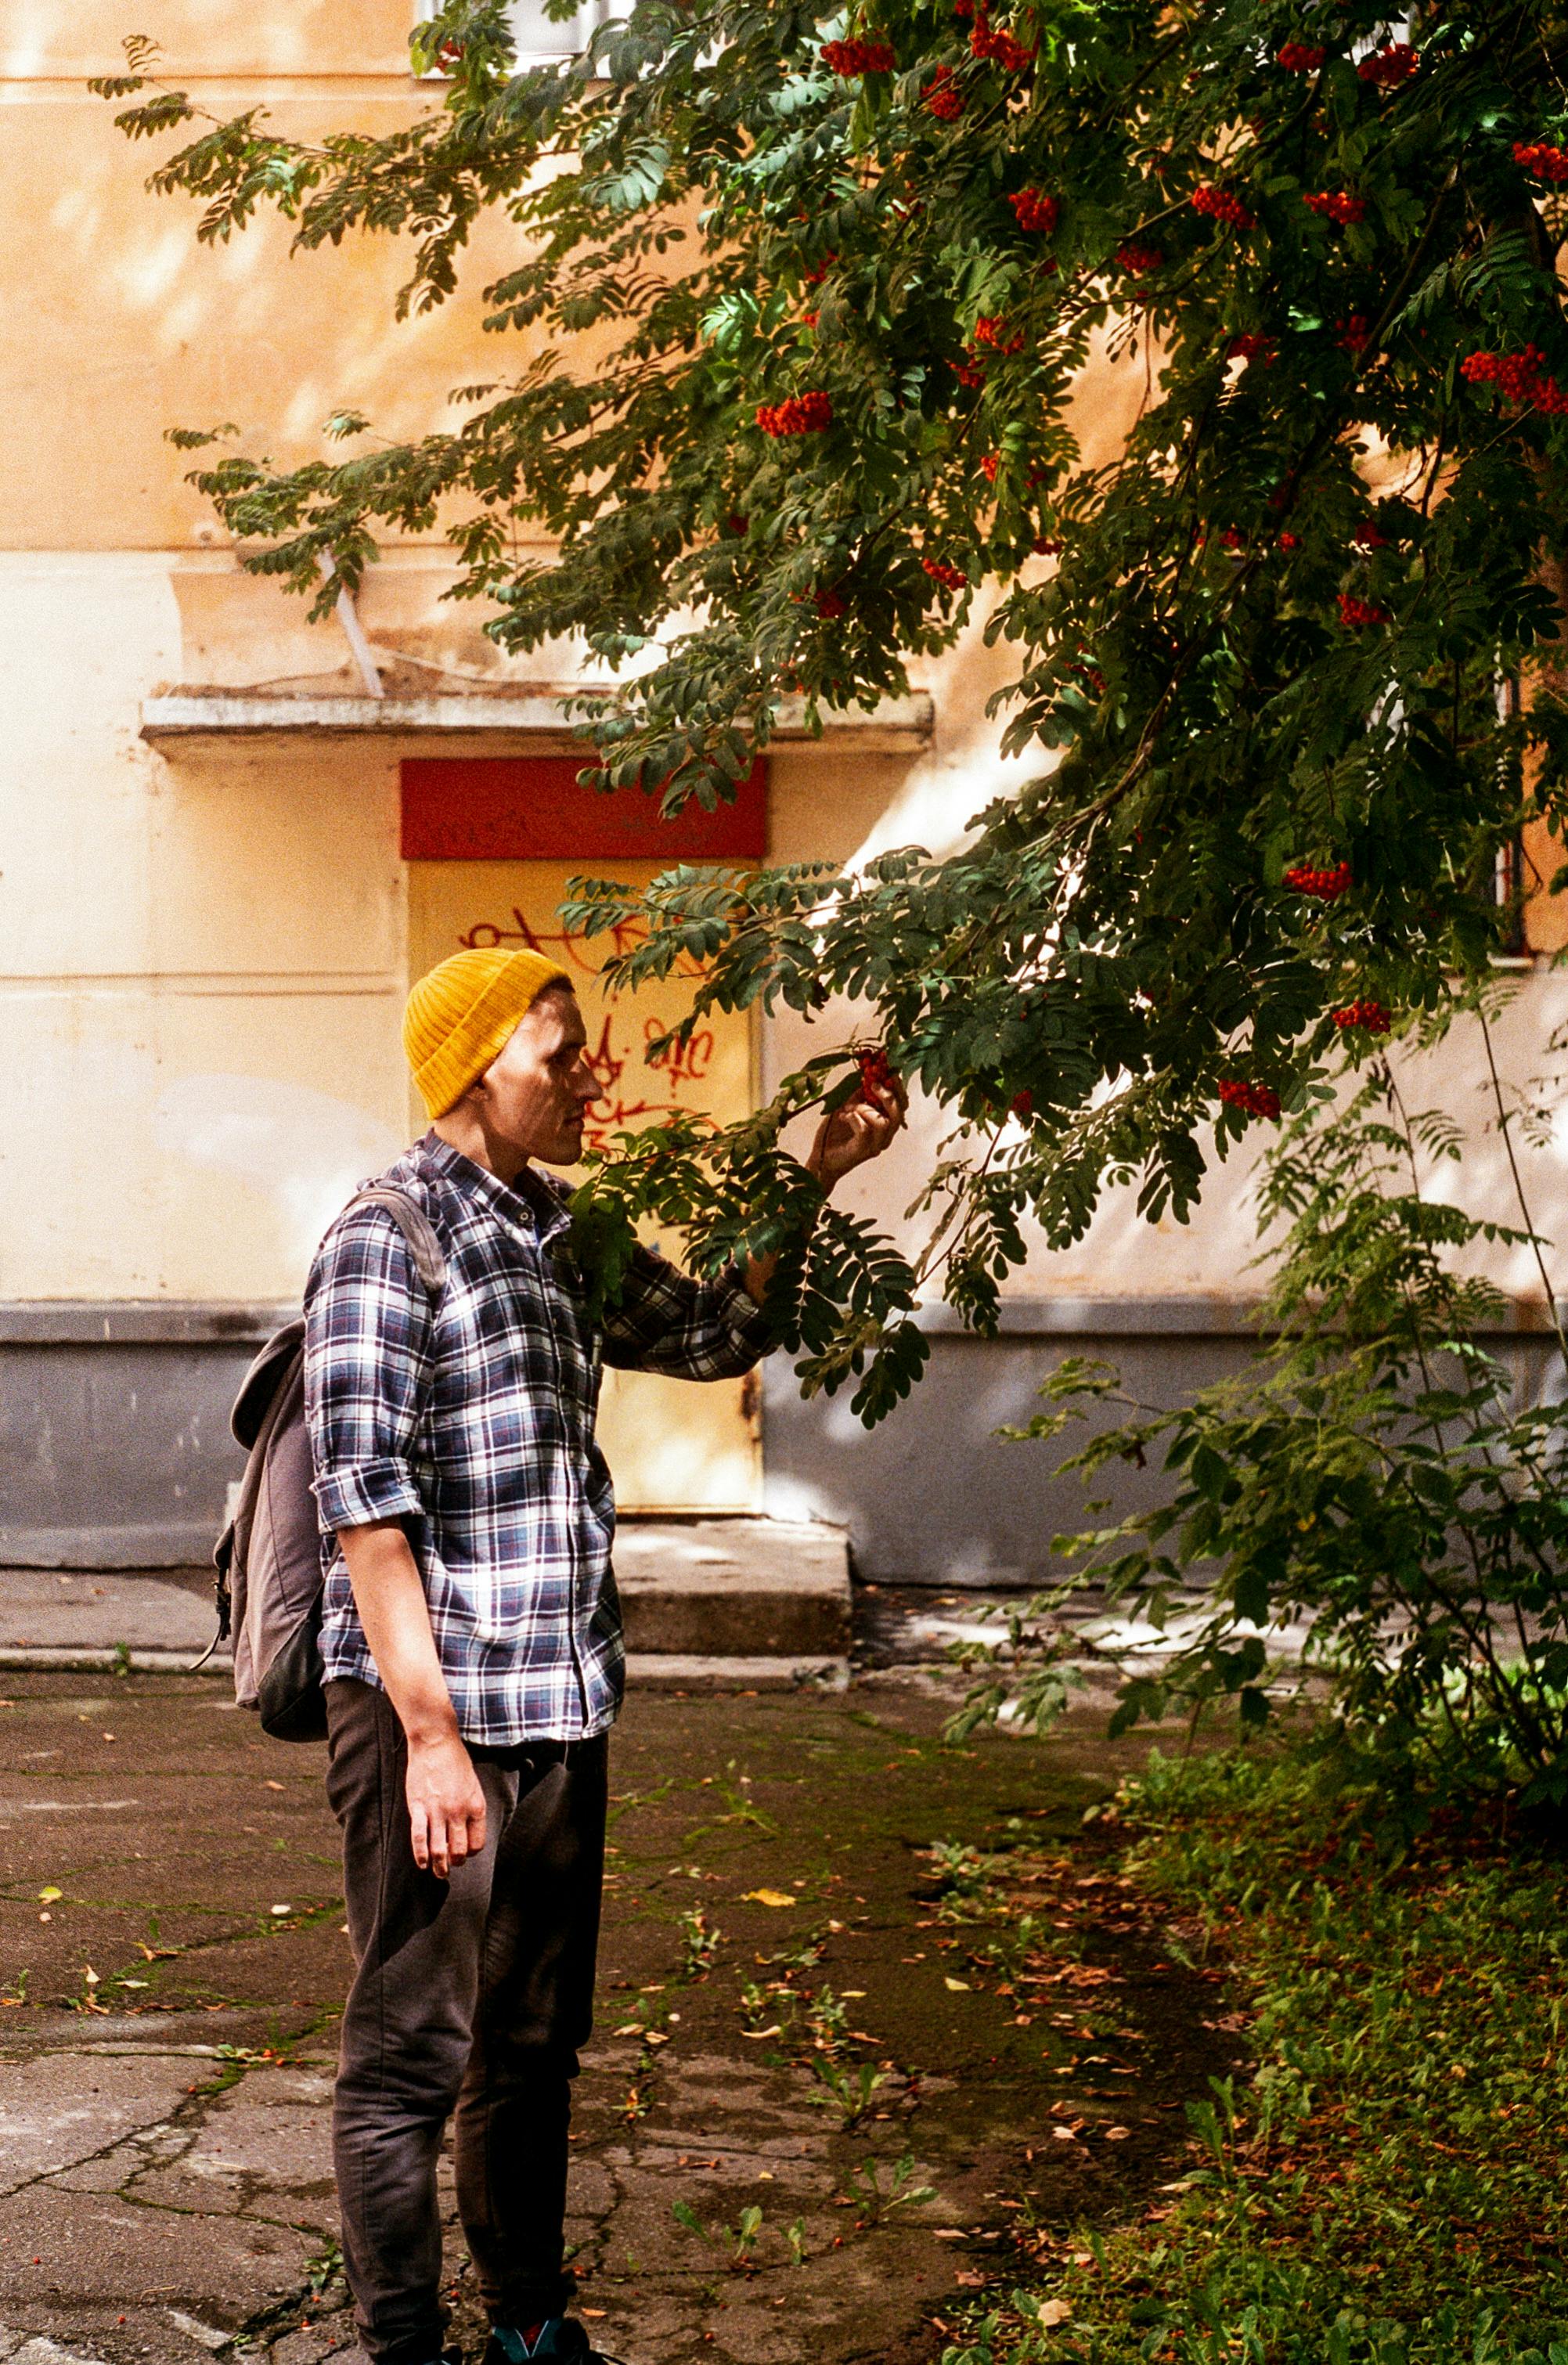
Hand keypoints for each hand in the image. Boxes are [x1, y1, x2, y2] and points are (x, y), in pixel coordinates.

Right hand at [405, 1729, 486, 1878]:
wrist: (436, 1742)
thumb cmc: (455, 1761)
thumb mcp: (473, 1785)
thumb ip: (471, 1808)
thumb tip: (466, 1831)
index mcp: (476, 1806)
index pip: (476, 1844)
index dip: (469, 1853)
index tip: (463, 1853)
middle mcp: (458, 1812)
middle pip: (458, 1851)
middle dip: (454, 1863)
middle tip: (449, 1867)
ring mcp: (438, 1811)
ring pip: (439, 1850)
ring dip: (439, 1866)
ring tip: (437, 1873)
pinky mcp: (418, 1807)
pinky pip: (419, 1837)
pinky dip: (420, 1854)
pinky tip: (422, 1863)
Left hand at [806, 1071, 907, 1194]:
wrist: (821, 1159)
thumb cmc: (835, 1133)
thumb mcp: (848, 1107)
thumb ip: (859, 1094)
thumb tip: (867, 1074)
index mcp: (885, 1124)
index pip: (901, 1104)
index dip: (897, 1086)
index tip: (887, 1068)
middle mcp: (885, 1135)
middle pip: (899, 1113)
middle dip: (888, 1095)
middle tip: (873, 1085)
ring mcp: (876, 1145)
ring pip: (883, 1122)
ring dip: (865, 1109)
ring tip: (849, 1109)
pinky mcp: (863, 1150)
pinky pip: (865, 1129)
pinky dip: (854, 1118)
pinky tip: (844, 1117)